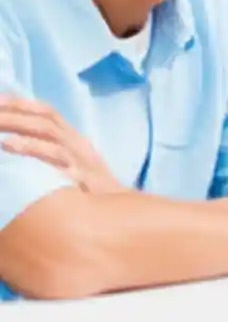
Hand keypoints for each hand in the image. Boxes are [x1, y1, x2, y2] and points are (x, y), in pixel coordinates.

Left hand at [0, 95, 125, 194]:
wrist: (121, 216)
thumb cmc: (90, 195)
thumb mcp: (74, 168)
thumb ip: (50, 155)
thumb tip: (14, 146)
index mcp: (74, 140)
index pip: (48, 113)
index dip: (22, 104)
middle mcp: (78, 145)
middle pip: (45, 121)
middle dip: (15, 113)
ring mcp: (81, 160)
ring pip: (51, 135)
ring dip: (21, 127)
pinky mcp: (83, 178)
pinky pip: (57, 162)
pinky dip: (34, 150)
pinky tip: (11, 146)